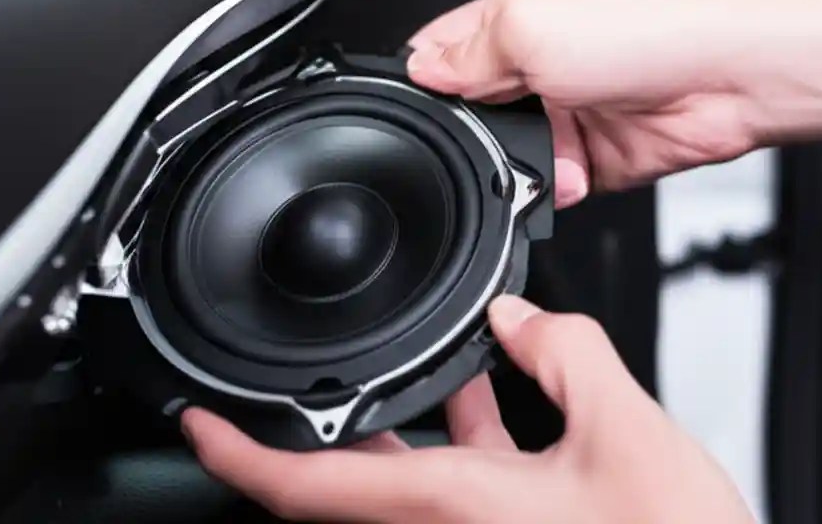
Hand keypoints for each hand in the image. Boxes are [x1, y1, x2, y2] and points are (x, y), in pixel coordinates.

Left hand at [181, 295, 753, 523]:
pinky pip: (455, 481)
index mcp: (447, 507)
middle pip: (344, 477)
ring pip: (403, 475)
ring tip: (414, 357)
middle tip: (301, 371)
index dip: (234, 455)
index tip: (196, 424)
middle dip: (320, 420)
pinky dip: (458, 433)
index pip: (302, 488)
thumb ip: (566, 353)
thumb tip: (524, 317)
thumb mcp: (625, 428)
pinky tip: (492, 390)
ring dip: (398, 417)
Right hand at [406, 0, 772, 206]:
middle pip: (471, 110)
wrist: (725, 80)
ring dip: (516, 164)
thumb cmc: (646, 34)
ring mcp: (565, 111)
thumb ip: (468, 53)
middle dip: (474, 132)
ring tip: (542, 156)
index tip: (420, 105)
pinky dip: (553, 188)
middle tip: (488, 134)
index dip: (424, 77)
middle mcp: (537, 64)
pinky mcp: (591, 155)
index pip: (443, 48)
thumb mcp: (529, 27)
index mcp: (514, 20)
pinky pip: (549, 185)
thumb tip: (423, 69)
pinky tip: (569, 174)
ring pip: (507, 154)